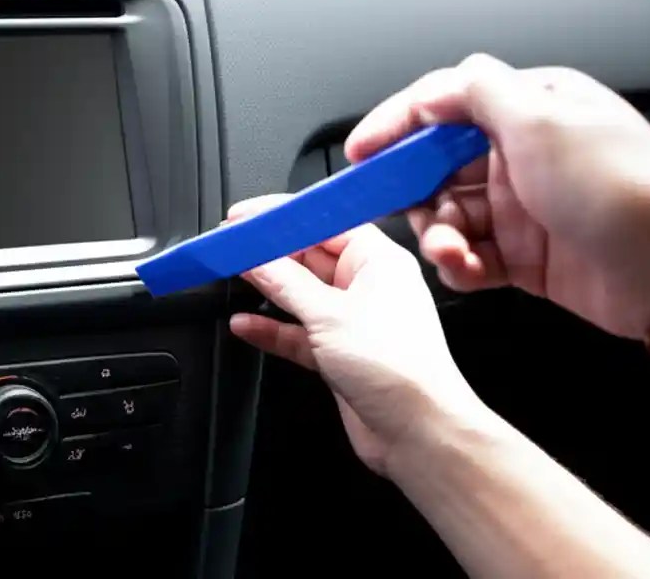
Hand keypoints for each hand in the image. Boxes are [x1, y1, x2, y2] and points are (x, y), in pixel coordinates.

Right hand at [227, 196, 482, 473]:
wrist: (419, 433)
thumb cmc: (398, 369)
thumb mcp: (330, 315)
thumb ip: (284, 283)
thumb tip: (252, 257)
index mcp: (378, 261)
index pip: (324, 222)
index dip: (282, 216)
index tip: (245, 217)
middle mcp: (367, 286)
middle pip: (308, 256)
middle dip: (269, 252)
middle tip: (230, 245)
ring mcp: (352, 321)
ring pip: (299, 294)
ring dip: (266, 288)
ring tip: (230, 275)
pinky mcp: (338, 353)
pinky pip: (297, 332)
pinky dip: (271, 328)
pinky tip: (245, 324)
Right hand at [347, 54, 649, 340]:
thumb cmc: (627, 189)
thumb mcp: (542, 119)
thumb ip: (475, 93)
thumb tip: (429, 90)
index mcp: (529, 109)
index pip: (444, 105)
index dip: (395, 127)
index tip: (361, 152)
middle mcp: (523, 154)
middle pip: (435, 166)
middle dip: (415, 192)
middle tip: (411, 209)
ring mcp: (523, 207)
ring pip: (446, 216)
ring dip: (437, 235)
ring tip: (451, 250)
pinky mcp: (525, 256)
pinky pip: (468, 257)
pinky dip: (458, 266)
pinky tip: (468, 269)